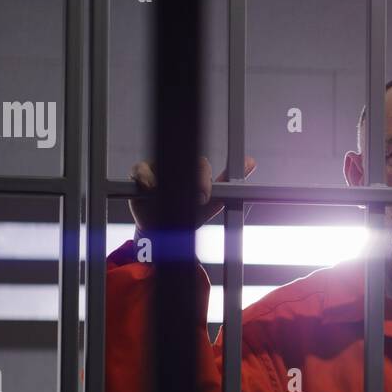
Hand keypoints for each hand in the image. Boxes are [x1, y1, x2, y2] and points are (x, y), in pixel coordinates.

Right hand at [129, 155, 256, 234]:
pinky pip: (140, 168)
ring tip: (167, 191)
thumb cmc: (189, 213)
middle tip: (195, 198)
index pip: (201, 165)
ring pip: (161, 162)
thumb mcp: (212, 202)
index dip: (204, 178)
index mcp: (195, 169)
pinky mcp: (140, 173)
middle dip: (189, 180)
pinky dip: (144, 176)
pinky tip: (150, 187)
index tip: (206, 196)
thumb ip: (228, 183)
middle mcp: (177, 164)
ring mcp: (158, 166)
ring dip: (164, 176)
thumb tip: (251, 161)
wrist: (163, 231)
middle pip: (183, 161)